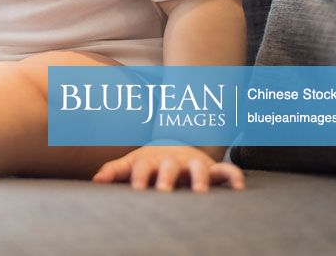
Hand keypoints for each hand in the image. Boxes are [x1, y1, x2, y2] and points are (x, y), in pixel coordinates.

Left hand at [91, 144, 245, 191]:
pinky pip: (226, 171)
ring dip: (199, 178)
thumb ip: (114, 170)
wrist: (176, 142)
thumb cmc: (150, 161)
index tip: (136, 189)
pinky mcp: (212, 168)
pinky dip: (233, 176)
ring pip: (199, 167)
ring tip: (199, 192)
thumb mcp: (131, 162)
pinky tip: (239, 188)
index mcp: (151, 160)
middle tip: (163, 191)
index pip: (142, 167)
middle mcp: (172, 161)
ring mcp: (192, 163)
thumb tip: (95, 181)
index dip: (139, 177)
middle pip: (169, 166)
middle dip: (166, 177)